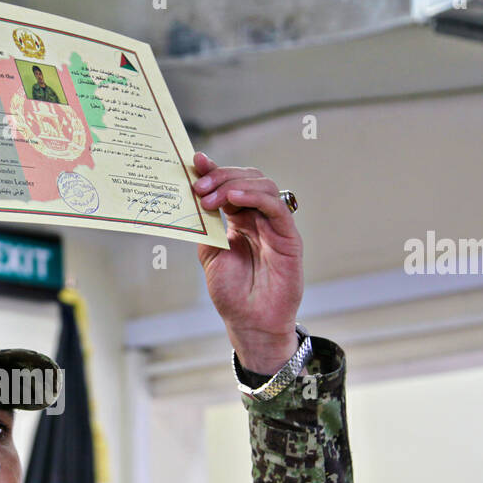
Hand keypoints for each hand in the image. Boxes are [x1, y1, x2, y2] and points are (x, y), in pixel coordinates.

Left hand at [192, 153, 303, 374]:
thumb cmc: (232, 292)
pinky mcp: (289, 237)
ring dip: (234, 184)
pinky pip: (277, 207)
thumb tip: (193, 195)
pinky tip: (234, 198)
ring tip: (211, 197)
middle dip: (220, 177)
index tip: (195, 161)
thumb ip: (206, 225)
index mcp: (240, 219)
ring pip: (263, 186)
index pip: (229, 185)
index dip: (214, 171)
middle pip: (246, 179)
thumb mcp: (210, 253)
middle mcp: (259, 218)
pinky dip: (255, 197)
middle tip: (199, 187)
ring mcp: (275, 225)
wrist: (249, 321)